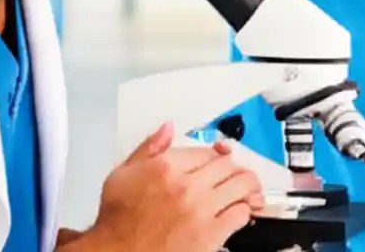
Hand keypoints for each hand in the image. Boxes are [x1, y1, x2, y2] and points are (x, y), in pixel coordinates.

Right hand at [61, 123, 264, 251]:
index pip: (207, 151)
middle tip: (235, 175)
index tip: (221, 159)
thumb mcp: (123, 175)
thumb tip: (167, 128)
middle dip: (234, 169)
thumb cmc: (118, 221)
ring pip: (242, 185)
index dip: (218, 155)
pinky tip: (237, 213)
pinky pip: (241, 213)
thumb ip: (149, 148)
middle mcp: (186, 185)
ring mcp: (200, 210)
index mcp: (166, 167)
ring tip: (246, 191)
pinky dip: (243, 211)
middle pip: (228, 165)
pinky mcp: (210, 235)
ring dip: (247, 187)